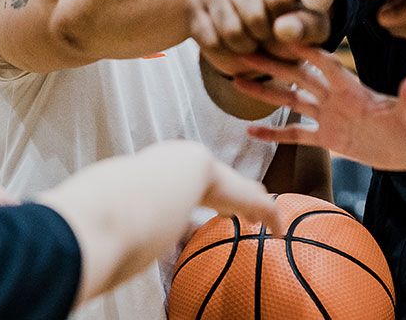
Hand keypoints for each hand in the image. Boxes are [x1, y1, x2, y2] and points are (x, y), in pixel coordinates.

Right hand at [143, 141, 281, 235]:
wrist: (179, 170)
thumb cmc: (160, 179)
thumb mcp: (153, 188)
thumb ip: (146, 198)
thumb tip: (126, 210)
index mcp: (202, 175)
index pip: (217, 183)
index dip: (222, 192)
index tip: (221, 204)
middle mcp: (224, 178)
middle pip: (242, 186)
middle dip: (248, 195)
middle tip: (250, 211)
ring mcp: (239, 187)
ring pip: (257, 197)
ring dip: (261, 208)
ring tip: (268, 222)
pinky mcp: (251, 199)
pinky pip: (270, 212)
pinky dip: (275, 223)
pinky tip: (279, 235)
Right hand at [187, 0, 329, 75]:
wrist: (257, 33)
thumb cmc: (289, 24)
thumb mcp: (311, 27)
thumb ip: (307, 27)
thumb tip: (283, 30)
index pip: (279, 0)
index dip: (285, 23)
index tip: (285, 23)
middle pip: (255, 16)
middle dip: (266, 38)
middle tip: (267, 35)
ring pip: (232, 31)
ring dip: (247, 48)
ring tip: (253, 41)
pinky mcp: (193, 5)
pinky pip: (211, 41)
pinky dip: (226, 54)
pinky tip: (233, 46)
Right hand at [234, 46, 405, 172]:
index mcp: (353, 87)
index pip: (325, 63)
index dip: (305, 48)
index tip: (281, 33)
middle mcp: (336, 97)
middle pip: (298, 75)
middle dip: (272, 64)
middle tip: (245, 50)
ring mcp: (329, 116)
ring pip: (290, 101)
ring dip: (266, 92)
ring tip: (236, 82)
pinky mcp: (328, 137)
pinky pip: (295, 135)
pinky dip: (274, 134)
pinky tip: (250, 131)